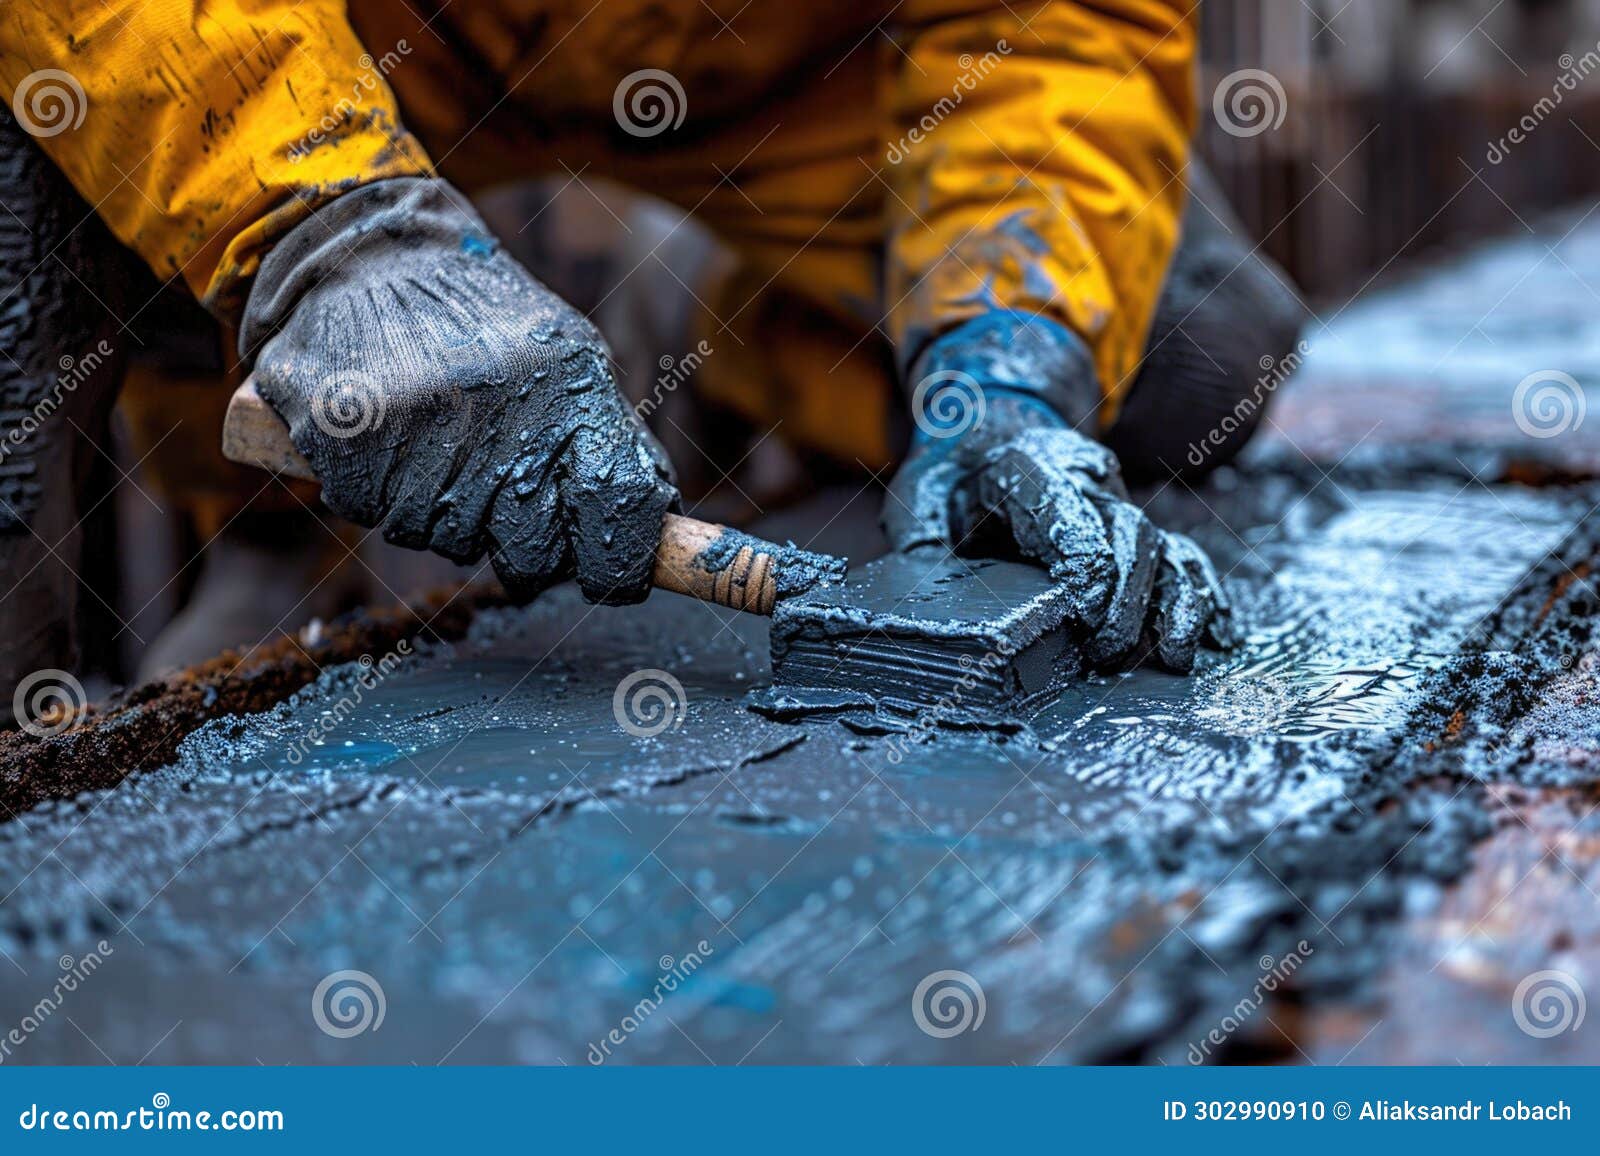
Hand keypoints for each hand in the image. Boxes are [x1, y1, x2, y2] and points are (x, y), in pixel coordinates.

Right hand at [240, 179, 676, 604]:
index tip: (618, 577)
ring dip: (449, 514)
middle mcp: (498, 407)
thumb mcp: (569, 357)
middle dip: (528, 550)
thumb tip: (660, 526)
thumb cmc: (486, 323)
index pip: (620, 506)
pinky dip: (385, 493)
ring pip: (450, 544)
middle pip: (535, 557)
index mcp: (568, 385)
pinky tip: (391, 437)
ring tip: (439, 444)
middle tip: (508, 500)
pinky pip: (378, 517)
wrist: (371, 253)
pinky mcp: (347, 438)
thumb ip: (615, 441)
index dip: (623, 563)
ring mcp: (418, 426)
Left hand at [884, 319, 1230, 671]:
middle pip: (1128, 532)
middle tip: (1108, 654)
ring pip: (1164, 546)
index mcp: (1028, 466)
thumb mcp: (917, 494)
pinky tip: (1218, 633)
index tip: (1085, 612)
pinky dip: (1202, 595)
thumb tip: (922, 591)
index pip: (1070, 511)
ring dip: (1177, 603)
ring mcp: (1114, 503)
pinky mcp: (1131, 526)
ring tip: (1175, 657)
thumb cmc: (949, 474)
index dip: (1086, 561)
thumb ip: (919, 539)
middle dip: (1128, 600)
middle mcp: (1084, 479)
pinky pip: (1179, 557)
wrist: (986, 430)